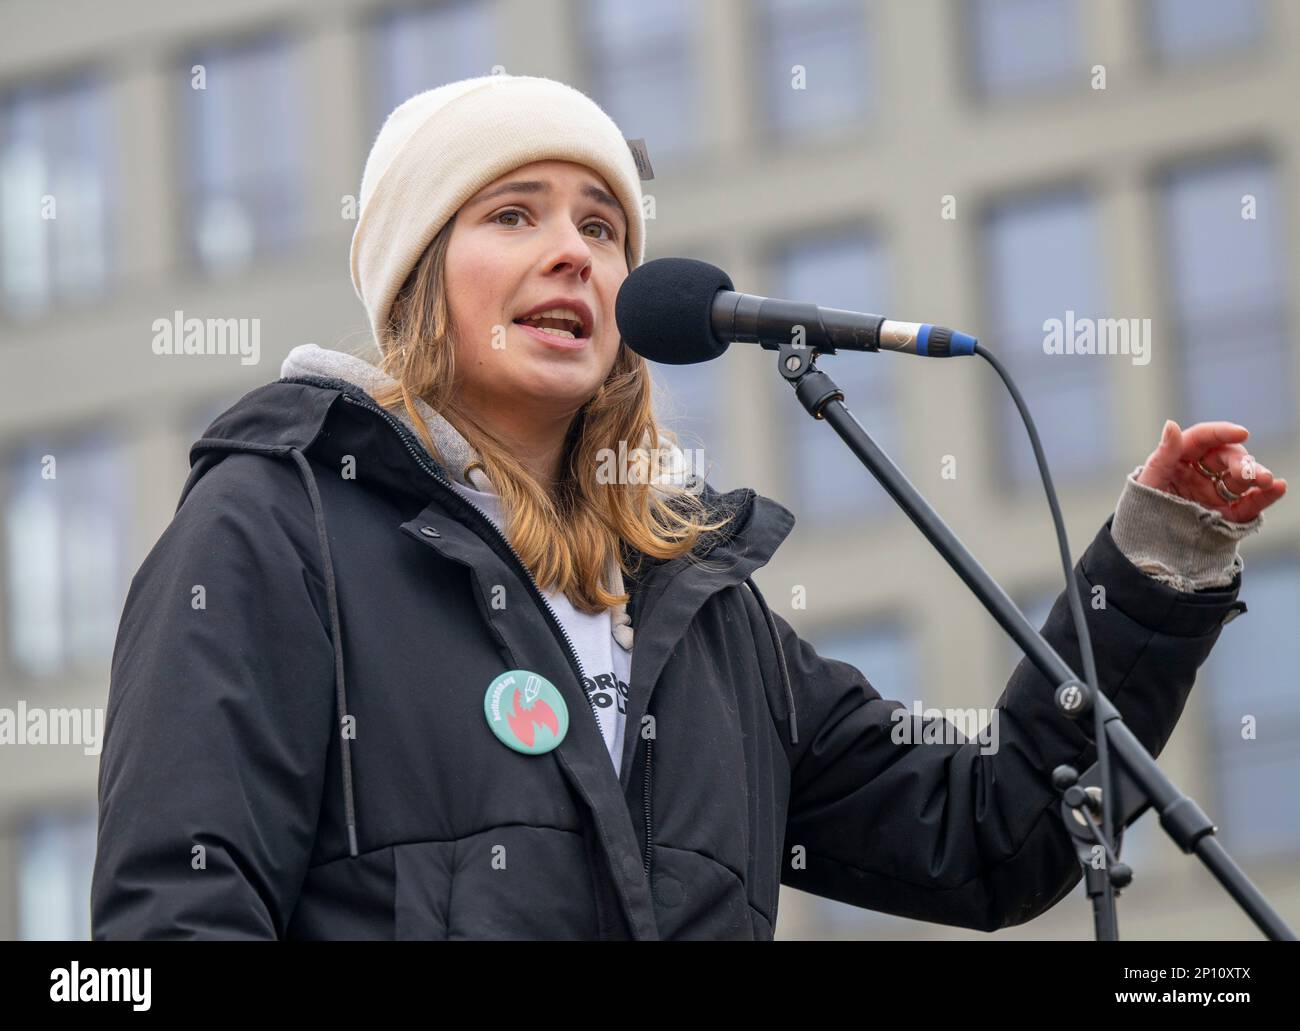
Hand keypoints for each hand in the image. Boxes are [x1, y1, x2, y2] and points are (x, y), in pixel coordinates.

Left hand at [1136, 420, 1286, 522]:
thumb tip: (1172, 424)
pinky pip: (1250, 502)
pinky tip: (1278, 487)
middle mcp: (1201, 473)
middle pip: (1226, 457)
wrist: (1146, 547)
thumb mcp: (1149, 481)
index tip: (1242, 432)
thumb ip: (1163, 455)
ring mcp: (1215, 493)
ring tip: (1266, 479)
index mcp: (1180, 460)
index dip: (1221, 433)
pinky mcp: (1227, 514)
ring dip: (1256, 475)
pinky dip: (1266, 496)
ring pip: (1241, 478)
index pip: (1202, 439)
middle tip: (1246, 472)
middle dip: (1240, 461)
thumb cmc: (1141, 509)